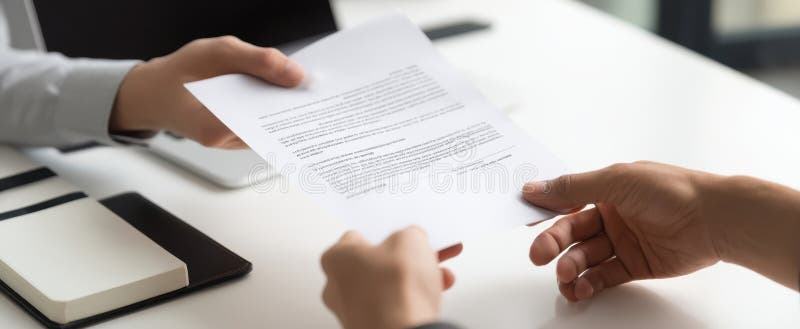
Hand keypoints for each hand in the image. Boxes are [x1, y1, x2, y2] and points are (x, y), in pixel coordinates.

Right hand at [109, 36, 303, 148]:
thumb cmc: (180, 71)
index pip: (264, 120)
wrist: (156, 91)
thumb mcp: (217, 52)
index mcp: (212, 126)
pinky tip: (286, 92)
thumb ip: (257, 60)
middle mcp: (224, 141)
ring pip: (270, 126)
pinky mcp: (237, 136)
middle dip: (292, 106)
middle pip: (272, 126)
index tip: (311, 89)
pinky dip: (273, 107)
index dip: (289, 104)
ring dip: (285, 106)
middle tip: (316, 89)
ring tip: (305, 88)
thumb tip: (295, 73)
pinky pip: (262, 123)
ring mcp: (231, 142)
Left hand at [321, 227, 462, 328]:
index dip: (386, 234)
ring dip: (412, 281)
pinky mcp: (368, 328)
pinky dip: (410, 301)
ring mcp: (350, 311)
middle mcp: (336, 286)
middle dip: (404, 260)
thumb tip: (412, 240)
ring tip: (438, 277)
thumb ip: (409, 234)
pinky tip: (431, 297)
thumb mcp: (411, 240)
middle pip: (375, 265)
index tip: (404, 235)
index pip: (359, 237)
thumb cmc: (395, 289)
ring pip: (385, 288)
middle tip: (424, 255)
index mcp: (335, 258)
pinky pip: (391, 308)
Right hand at [523, 162, 724, 301]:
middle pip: (572, 233)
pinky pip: (605, 276)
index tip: (525, 221)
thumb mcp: (614, 181)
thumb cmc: (671, 191)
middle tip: (539, 255)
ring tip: (565, 276)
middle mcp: (613, 216)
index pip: (566, 202)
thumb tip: (534, 188)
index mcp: (606, 191)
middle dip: (553, 244)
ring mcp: (624, 242)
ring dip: (570, 267)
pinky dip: (590, 282)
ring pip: (585, 257)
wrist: (714, 219)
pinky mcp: (636, 265)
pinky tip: (581, 287)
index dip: (545, 212)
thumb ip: (572, 188)